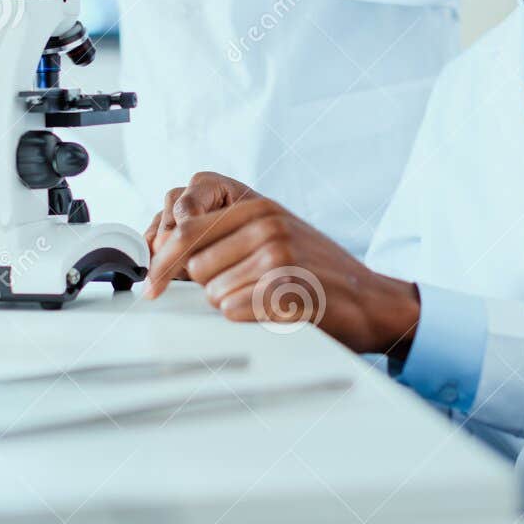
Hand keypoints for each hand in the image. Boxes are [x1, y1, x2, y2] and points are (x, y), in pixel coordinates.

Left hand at [142, 187, 420, 355]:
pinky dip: (245, 318)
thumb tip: (164, 254)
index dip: (163, 260)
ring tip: (264, 298)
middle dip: (207, 285)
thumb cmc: (318, 270)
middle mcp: (266, 224)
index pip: (186, 229)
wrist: (370, 300)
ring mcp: (277, 254)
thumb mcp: (275, 233)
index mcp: (258, 205)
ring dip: (230, 303)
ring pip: (212, 291)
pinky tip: (272, 312)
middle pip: (195, 265)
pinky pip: (232, 311)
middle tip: (243, 289)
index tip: (152, 284)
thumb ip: (227, 232)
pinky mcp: (284, 288)